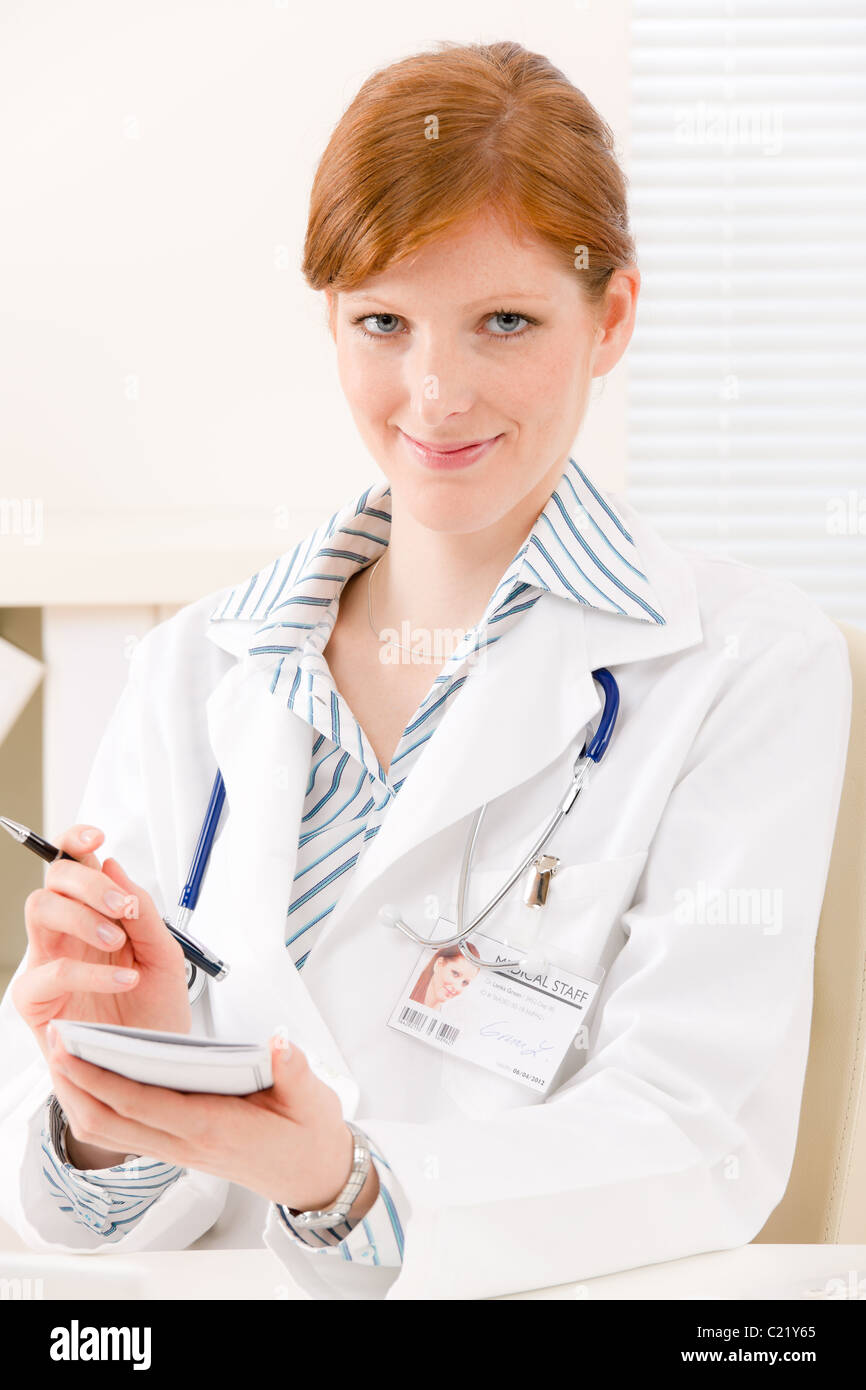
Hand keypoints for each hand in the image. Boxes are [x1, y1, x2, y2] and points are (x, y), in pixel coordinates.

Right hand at [13, 823, 189, 1060]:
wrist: (153, 1069)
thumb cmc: (156, 1013)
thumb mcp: (166, 956)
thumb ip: (144, 911)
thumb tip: (112, 865)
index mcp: (96, 916)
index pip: (74, 866)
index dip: (76, 841)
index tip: (96, 836)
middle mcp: (67, 935)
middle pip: (53, 880)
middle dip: (86, 881)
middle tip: (123, 906)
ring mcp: (48, 964)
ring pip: (40, 910)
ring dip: (82, 916)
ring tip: (119, 939)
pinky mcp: (37, 1002)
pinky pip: (49, 972)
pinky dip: (89, 971)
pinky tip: (123, 980)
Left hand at [44, 1027, 379, 1217]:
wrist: (314, 1176)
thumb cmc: (308, 1135)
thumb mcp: (312, 1099)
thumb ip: (294, 1071)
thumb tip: (281, 1044)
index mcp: (214, 1127)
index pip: (144, 1104)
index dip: (104, 1079)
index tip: (76, 1051)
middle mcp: (188, 1144)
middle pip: (113, 1123)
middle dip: (78, 1086)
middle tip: (57, 1047)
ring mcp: (181, 1150)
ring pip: (114, 1133)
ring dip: (83, 1100)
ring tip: (67, 1060)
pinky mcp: (181, 1149)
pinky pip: (128, 1133)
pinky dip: (104, 1109)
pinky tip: (97, 1082)